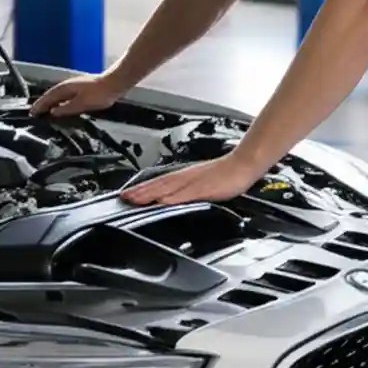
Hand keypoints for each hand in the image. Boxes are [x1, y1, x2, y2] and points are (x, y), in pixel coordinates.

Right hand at [29, 72, 127, 116]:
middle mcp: (66, 86)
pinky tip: (60, 109)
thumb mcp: (81, 104)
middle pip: (50, 96)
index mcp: (64, 88)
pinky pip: (63, 97)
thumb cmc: (98, 94)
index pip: (47, 98)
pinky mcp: (79, 89)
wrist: (114, 84)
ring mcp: (73, 87)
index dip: (39, 106)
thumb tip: (52, 112)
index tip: (31, 114)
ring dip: (49, 104)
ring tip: (44, 113)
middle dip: (42, 105)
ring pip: (56, 96)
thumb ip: (66, 108)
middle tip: (34, 115)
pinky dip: (58, 103)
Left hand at [121, 152, 267, 205]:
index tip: (126, 194)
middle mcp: (186, 177)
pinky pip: (186, 194)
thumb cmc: (226, 174)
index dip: (142, 188)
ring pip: (167, 188)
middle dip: (140, 192)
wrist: (243, 165)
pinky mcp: (205, 188)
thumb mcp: (204, 182)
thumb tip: (172, 198)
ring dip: (150, 193)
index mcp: (185, 176)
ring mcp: (194, 182)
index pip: (159, 182)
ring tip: (135, 199)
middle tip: (123, 198)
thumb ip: (188, 190)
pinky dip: (172, 198)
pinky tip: (162, 201)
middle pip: (158, 184)